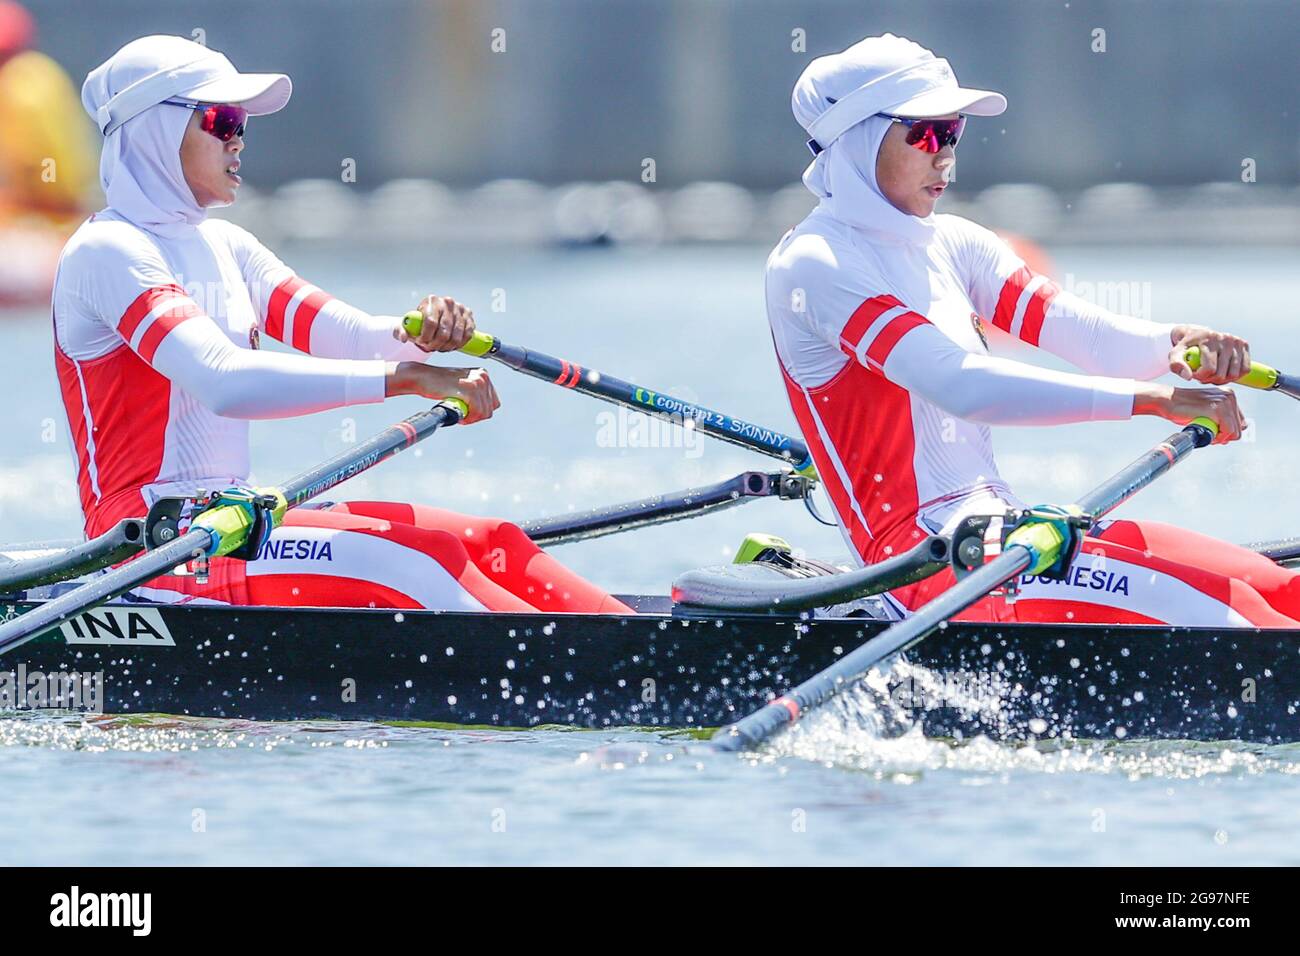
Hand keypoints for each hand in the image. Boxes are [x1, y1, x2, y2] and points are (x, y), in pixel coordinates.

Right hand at [385, 363, 500, 423]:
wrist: (422, 377)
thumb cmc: (439, 384)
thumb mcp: (462, 385)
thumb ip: (475, 394)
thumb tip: (486, 410)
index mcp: (483, 374)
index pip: (494, 402)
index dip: (481, 411)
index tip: (468, 413)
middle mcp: (483, 376)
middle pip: (490, 408)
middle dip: (476, 416)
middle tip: (462, 416)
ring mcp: (477, 381)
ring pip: (484, 412)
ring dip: (471, 418)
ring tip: (459, 415)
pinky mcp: (469, 388)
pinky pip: (477, 411)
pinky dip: (468, 418)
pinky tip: (458, 415)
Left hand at [396, 295, 474, 352]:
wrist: (434, 316)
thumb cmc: (420, 321)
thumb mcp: (407, 325)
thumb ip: (400, 331)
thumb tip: (404, 338)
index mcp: (431, 301)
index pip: (430, 322)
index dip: (426, 337)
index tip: (422, 343)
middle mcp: (447, 302)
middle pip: (444, 331)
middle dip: (436, 344)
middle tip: (431, 348)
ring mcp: (460, 308)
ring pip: (456, 336)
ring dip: (447, 347)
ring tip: (440, 348)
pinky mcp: (469, 316)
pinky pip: (467, 335)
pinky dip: (459, 344)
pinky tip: (451, 346)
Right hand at [1133, 383, 1245, 444]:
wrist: (1167, 400)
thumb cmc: (1183, 407)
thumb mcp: (1208, 409)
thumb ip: (1224, 416)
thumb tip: (1243, 428)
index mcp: (1229, 394)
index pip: (1240, 421)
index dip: (1227, 431)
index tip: (1213, 431)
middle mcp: (1230, 396)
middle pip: (1239, 428)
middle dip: (1224, 436)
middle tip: (1208, 434)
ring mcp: (1224, 402)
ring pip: (1234, 432)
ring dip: (1219, 437)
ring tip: (1205, 432)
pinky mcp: (1217, 409)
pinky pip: (1227, 431)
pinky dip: (1217, 437)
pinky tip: (1205, 432)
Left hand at [1168, 325, 1250, 384]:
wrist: (1196, 333)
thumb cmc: (1185, 347)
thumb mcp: (1175, 354)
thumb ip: (1176, 365)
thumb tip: (1188, 377)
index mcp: (1208, 338)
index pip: (1209, 369)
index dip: (1200, 377)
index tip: (1194, 374)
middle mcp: (1225, 338)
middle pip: (1221, 374)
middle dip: (1210, 379)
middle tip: (1202, 375)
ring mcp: (1236, 341)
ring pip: (1234, 374)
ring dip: (1222, 380)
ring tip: (1211, 373)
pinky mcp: (1244, 344)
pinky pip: (1245, 369)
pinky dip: (1234, 376)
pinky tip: (1223, 371)